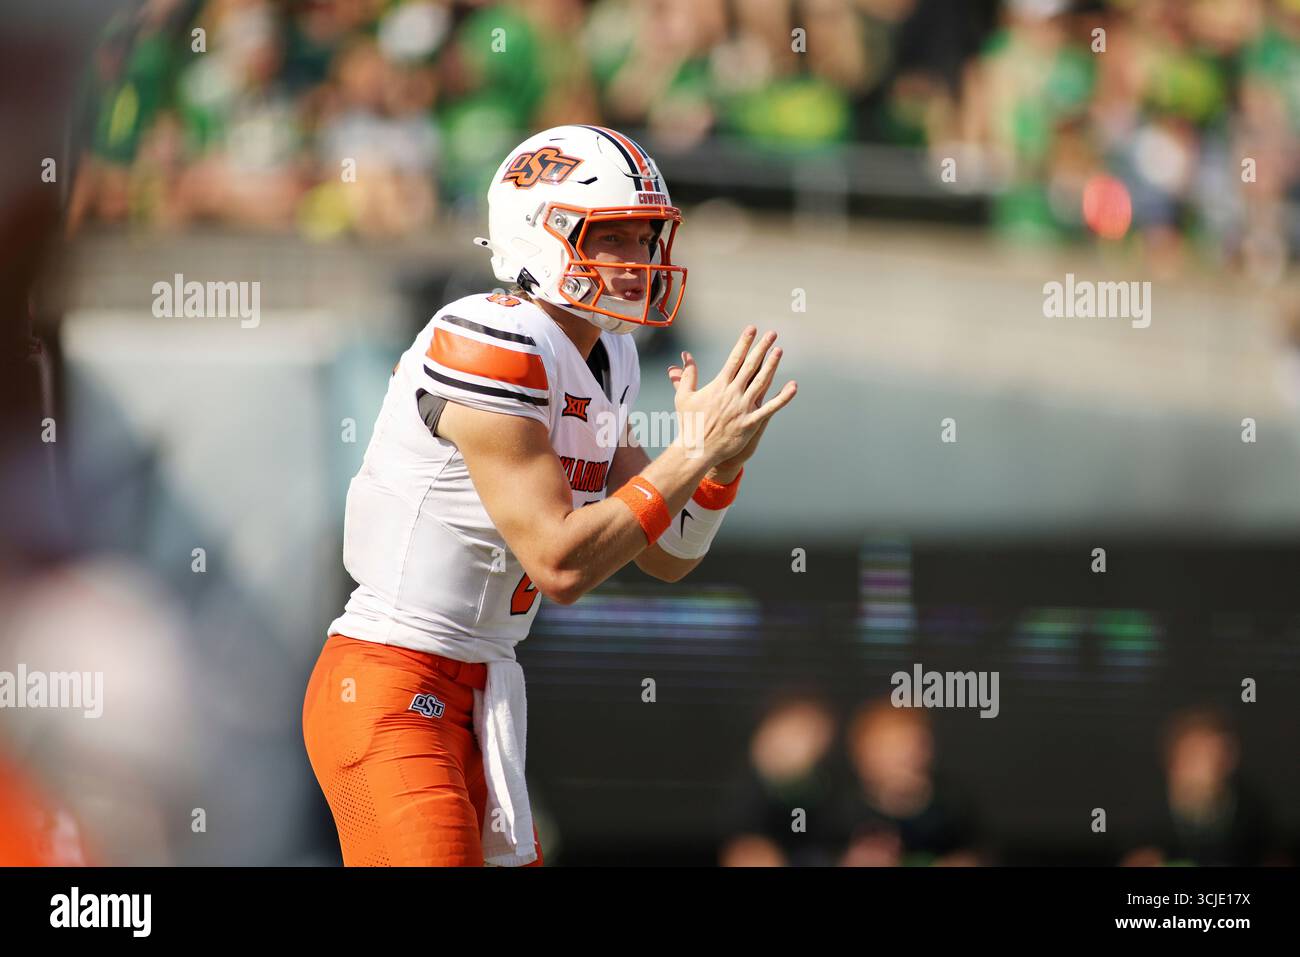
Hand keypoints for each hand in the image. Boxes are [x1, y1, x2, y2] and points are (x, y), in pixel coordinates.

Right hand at [666, 326, 796, 467]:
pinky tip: (793, 387)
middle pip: (750, 366)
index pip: (734, 359)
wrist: (695, 449)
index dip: (744, 343)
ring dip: (772, 366)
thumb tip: (685, 355)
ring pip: (761, 383)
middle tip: (772, 334)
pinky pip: (770, 408)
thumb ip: (687, 374)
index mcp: (718, 385)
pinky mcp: (750, 423)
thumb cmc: (688, 422)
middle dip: (762, 348)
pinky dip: (783, 398)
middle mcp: (732, 394)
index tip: (752, 329)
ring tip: (779, 351)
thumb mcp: (684, 395)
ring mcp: (742, 408)